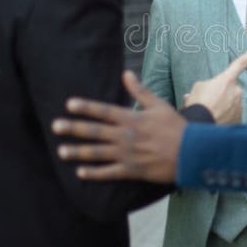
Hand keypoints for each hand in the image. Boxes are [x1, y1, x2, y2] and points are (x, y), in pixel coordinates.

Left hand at [52, 70, 184, 182]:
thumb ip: (139, 90)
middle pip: (95, 132)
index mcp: (132, 119)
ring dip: (78, 152)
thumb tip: (126, 73)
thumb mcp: (158, 105)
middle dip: (74, 128)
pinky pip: (109, 173)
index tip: (69, 105)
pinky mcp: (132, 171)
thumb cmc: (176, 127)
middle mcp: (126, 137)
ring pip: (97, 153)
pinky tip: (80, 173)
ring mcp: (127, 155)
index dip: (86, 107)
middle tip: (55, 126)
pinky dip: (94, 173)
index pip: (104, 111)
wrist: (191, 153)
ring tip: (61, 151)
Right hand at [185, 48, 246, 123]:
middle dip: (222, 94)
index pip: (239, 64)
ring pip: (231, 103)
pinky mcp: (238, 119)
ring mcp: (239, 106)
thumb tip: (203, 93)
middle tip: (209, 101)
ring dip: (222, 106)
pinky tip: (215, 120)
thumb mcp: (197, 88)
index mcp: (227, 80)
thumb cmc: (198, 103)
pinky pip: (232, 115)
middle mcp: (236, 91)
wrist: (200, 124)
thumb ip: (205, 86)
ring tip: (210, 112)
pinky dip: (224, 117)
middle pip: (230, 89)